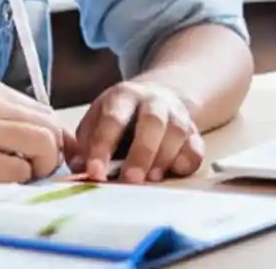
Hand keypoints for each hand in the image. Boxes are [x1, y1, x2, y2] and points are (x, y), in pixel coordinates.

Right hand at [0, 78, 74, 186]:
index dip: (52, 141)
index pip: (45, 112)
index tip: (39, 162)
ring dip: (39, 169)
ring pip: (42, 145)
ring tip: (15, 179)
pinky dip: (16, 182)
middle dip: (51, 156)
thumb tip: (42, 142)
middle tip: (30, 175)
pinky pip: (16, 171)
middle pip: (50, 126)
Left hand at [71, 81, 204, 183]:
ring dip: (163, 158)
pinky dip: (187, 162)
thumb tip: (79, 169)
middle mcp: (153, 101)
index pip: (112, 119)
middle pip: (152, 122)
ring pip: (177, 133)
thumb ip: (86, 145)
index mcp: (124, 96)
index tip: (94, 172)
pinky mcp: (193, 133)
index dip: (102, 146)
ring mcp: (177, 115)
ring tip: (150, 179)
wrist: (155, 98)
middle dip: (141, 153)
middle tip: (129, 180)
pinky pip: (196, 148)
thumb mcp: (96, 121)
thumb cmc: (118, 118)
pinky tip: (173, 172)